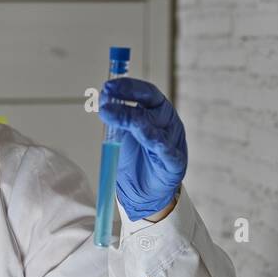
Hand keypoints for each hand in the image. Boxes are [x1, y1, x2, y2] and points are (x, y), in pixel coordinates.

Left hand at [99, 77, 187, 221]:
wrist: (146, 189)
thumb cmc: (136, 156)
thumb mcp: (122, 132)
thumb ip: (116, 116)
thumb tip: (103, 98)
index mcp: (157, 110)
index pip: (146, 93)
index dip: (128, 87)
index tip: (107, 87)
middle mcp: (167, 123)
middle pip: (151, 108)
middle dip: (127, 104)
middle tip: (105, 105)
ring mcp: (172, 143)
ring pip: (155, 131)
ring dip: (135, 124)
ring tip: (112, 117)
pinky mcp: (174, 164)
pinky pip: (167, 154)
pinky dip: (160, 148)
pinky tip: (152, 144)